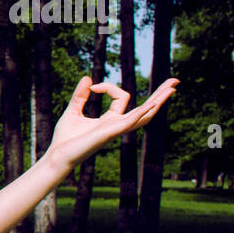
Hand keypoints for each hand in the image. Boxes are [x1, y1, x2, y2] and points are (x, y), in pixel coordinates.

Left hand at [46, 76, 178, 172]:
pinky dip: (141, 112)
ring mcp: (116, 130)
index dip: (108, 87)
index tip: (92, 87)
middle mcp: (118, 125)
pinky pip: (130, 121)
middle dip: (159, 94)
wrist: (58, 154)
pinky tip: (153, 104)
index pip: (121, 97)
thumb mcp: (73, 111)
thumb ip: (80, 96)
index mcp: (111, 120)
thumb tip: (87, 78)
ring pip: (144, 114)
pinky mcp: (110, 133)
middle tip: (175, 81)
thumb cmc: (65, 138)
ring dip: (158, 101)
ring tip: (173, 88)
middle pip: (146, 108)